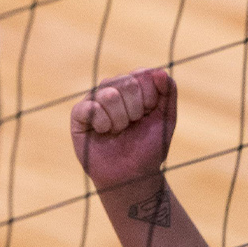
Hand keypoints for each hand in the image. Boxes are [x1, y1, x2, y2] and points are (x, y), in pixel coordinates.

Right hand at [71, 67, 176, 188]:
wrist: (132, 176)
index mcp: (133, 85)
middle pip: (127, 83)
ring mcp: (95, 99)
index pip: (143, 74)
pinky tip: (104, 132)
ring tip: (118, 131)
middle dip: (136, 110)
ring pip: (109, 95)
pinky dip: (103, 123)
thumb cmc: (148, 147)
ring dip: (120, 120)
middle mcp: (113, 88)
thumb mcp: (166, 118)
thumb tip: (159, 71)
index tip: (148, 115)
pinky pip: (91, 108)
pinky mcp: (79, 115)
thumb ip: (168, 91)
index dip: (150, 98)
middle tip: (132, 125)